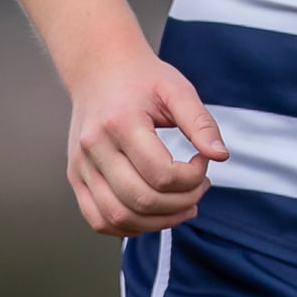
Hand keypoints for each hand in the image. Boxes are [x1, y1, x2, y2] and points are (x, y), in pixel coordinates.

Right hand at [66, 49, 229, 236]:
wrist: (100, 70)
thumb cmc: (142, 79)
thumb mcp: (178, 90)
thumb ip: (201, 123)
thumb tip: (220, 155)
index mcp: (121, 123)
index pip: (161, 173)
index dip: (192, 177)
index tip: (204, 161)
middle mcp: (94, 148)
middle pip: (140, 199)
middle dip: (180, 203)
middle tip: (200, 188)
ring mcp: (80, 166)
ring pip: (118, 216)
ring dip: (158, 222)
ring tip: (183, 205)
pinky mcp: (75, 177)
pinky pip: (98, 219)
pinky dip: (129, 226)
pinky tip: (155, 214)